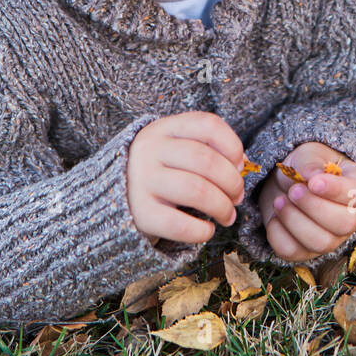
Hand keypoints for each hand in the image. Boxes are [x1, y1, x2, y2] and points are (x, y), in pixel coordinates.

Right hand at [125, 111, 245, 245]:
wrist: (112, 197)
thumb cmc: (159, 171)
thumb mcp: (176, 148)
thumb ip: (208, 149)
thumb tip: (243, 165)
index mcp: (164, 128)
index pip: (207, 125)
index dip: (232, 145)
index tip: (240, 165)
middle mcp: (150, 150)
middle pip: (205, 160)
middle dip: (232, 182)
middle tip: (237, 197)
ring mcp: (142, 181)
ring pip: (197, 190)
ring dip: (222, 206)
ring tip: (228, 216)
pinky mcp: (140, 213)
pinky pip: (179, 224)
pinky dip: (202, 230)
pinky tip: (207, 230)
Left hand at [259, 142, 355, 262]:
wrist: (288, 184)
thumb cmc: (307, 167)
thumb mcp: (309, 154)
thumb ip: (310, 163)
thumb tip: (309, 176)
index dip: (335, 191)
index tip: (313, 182)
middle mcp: (351, 218)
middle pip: (345, 224)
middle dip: (314, 207)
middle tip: (293, 191)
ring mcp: (331, 239)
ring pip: (320, 243)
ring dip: (294, 221)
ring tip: (279, 201)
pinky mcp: (307, 251)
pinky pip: (294, 252)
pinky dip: (278, 235)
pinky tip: (274, 217)